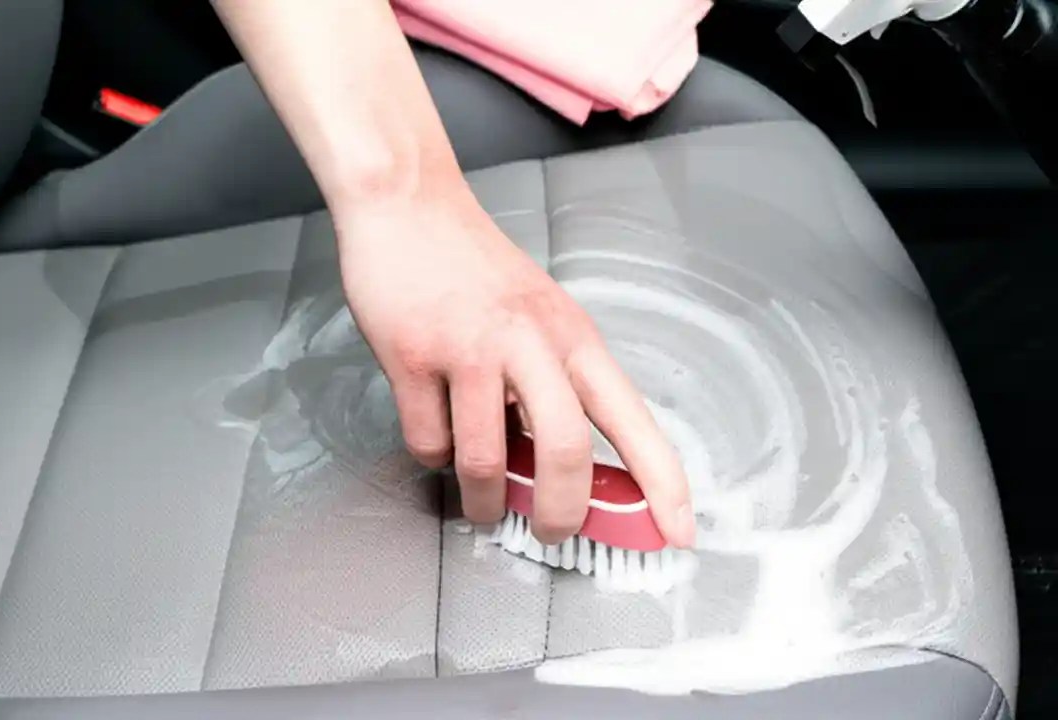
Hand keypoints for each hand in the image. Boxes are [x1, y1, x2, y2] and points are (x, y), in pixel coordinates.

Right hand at [334, 187, 695, 547]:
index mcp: (573, 337)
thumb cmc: (475, 267)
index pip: (633, 420)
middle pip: (564, 451)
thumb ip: (555, 382)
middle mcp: (528, 342)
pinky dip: (433, 456)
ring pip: (485, 460)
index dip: (663, 483)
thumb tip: (559, 469)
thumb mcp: (540, 315)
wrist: (408, 203)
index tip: (678, 533)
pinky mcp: (412, 357)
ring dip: (485, 501)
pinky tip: (436, 432)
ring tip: (483, 505)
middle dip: (563, 514)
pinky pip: (428, 441)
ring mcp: (468, 349)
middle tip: (555, 535)